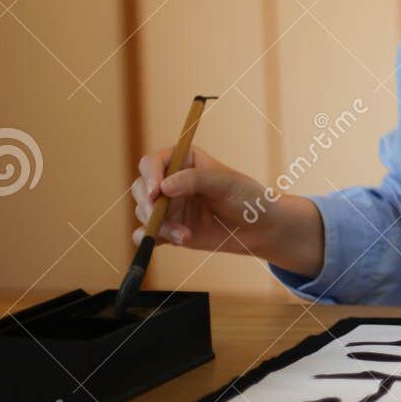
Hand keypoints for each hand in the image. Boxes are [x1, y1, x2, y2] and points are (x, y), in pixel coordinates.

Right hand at [129, 144, 323, 275]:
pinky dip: (152, 239)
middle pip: (141, 188)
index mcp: (183, 161)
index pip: (153, 162)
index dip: (150, 175)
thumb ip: (196, 180)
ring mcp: (168, 207)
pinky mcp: (168, 229)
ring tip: (185, 235)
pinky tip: (177, 240)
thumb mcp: (226, 183)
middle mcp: (170, 182)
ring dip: (158, 226)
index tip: (156, 191)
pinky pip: (145, 234)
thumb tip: (164, 186)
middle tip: (157, 216)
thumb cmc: (247, 197)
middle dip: (147, 204)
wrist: (259, 228)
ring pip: (143, 213)